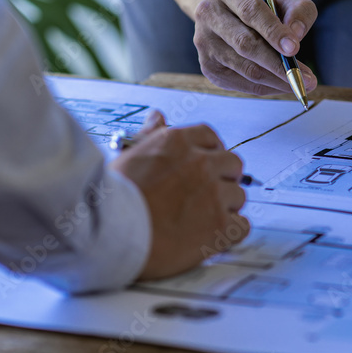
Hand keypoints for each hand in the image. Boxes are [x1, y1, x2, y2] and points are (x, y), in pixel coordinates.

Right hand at [110, 111, 250, 279]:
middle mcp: (200, 164)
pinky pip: (241, 226)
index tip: (204, 165)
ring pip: (238, 195)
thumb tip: (157, 116)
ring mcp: (213, 194)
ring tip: (201, 220)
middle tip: (208, 193)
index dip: (210, 152)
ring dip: (225, 207)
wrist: (110, 235)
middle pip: (233, 163)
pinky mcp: (220, 226)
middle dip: (224, 177)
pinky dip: (229, 232)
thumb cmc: (111, 199)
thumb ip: (149, 135)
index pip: (210, 137)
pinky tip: (210, 236)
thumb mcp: (126, 156)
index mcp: (177, 142)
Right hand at [193, 0, 318, 95]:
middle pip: (245, 44)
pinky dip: (265, 88)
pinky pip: (240, 83)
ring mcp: (204, 41)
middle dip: (278, 64)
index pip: (250, 11)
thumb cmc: (260, 4)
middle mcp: (208, 12)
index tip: (294, 49)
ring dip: (276, 80)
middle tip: (306, 78)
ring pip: (244, 68)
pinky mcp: (206, 65)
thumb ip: (299, 10)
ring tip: (300, 83)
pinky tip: (282, 85)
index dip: (273, 31)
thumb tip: (296, 35)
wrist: (227, 9)